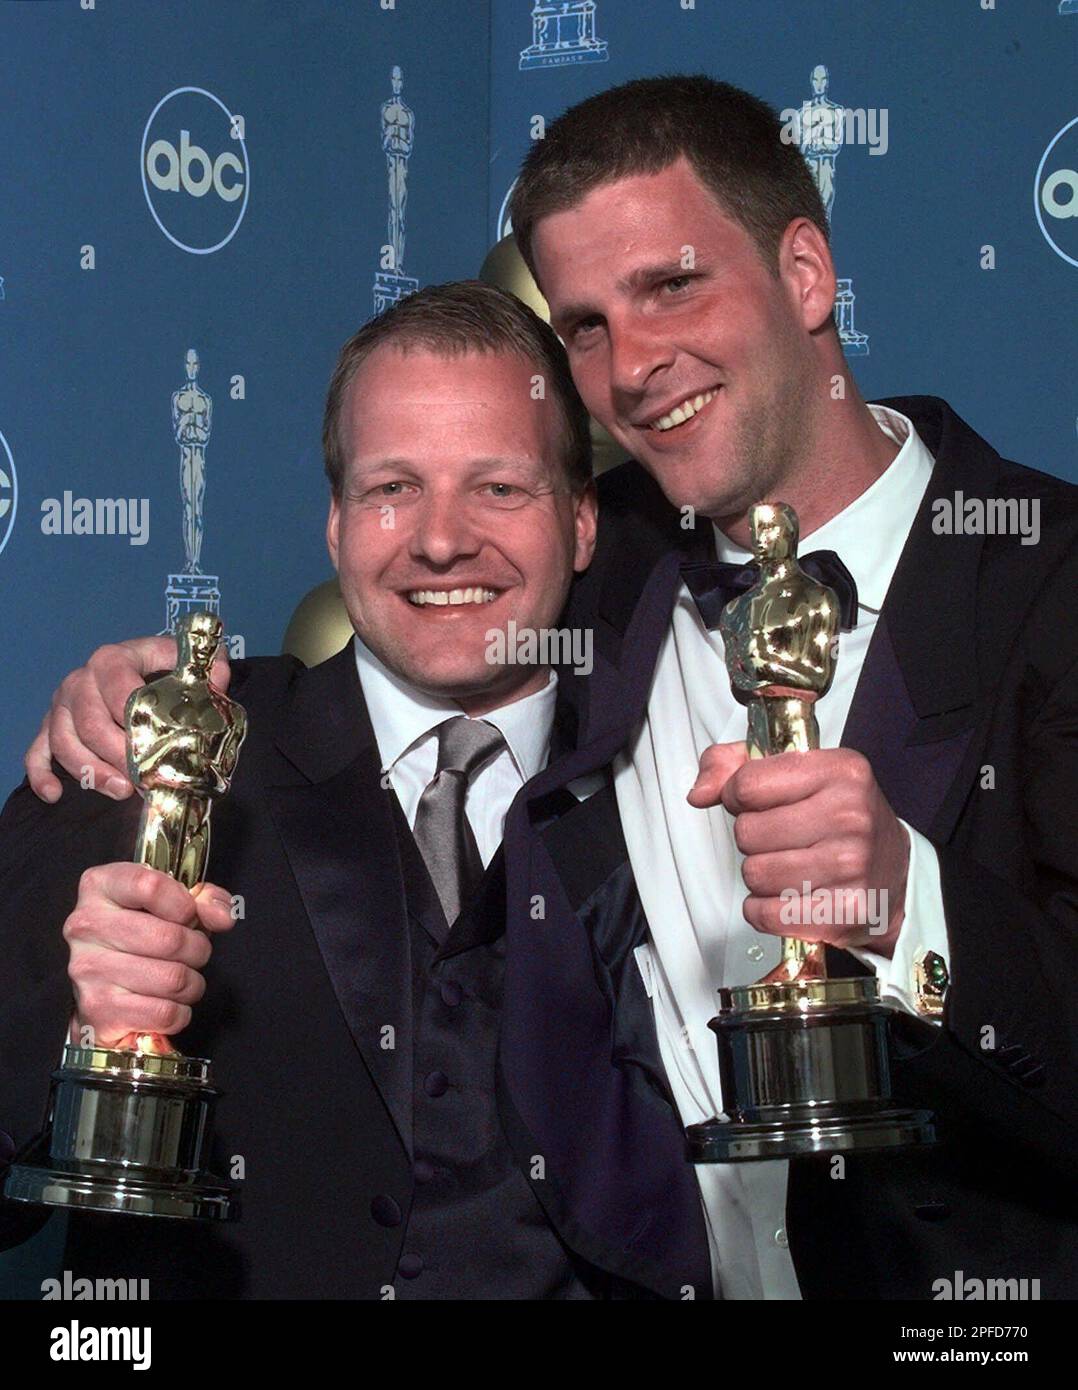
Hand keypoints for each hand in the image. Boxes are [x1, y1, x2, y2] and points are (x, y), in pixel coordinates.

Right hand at [25, 637, 231, 802]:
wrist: (140, 666)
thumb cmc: (163, 667)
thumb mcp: (188, 661)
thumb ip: (207, 670)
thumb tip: (217, 684)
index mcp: (112, 659)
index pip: (119, 688)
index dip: (137, 720)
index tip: (159, 746)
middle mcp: (80, 680)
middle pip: (90, 723)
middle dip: (119, 756)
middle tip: (146, 779)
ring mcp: (61, 705)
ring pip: (64, 742)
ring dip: (92, 771)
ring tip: (123, 791)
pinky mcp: (50, 727)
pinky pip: (36, 752)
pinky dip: (41, 775)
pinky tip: (56, 794)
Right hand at [64, 863, 235, 1047]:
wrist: (106, 995)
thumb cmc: (142, 940)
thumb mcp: (174, 905)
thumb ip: (205, 900)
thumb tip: (221, 916)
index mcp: (100, 887)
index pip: (150, 886)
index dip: (185, 905)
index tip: (189, 916)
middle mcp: (87, 925)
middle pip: (170, 939)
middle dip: (197, 950)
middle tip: (191, 953)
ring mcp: (88, 968)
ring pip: (173, 979)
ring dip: (191, 984)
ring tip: (178, 979)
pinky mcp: (97, 1009)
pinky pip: (165, 1012)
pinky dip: (179, 1012)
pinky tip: (165, 1003)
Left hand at [688, 742, 909, 955]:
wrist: (897, 876)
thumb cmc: (839, 820)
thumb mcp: (799, 773)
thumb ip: (734, 765)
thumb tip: (699, 792)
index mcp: (840, 771)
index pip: (748, 784)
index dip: (738, 796)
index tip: (755, 803)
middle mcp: (850, 815)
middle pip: (747, 833)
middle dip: (753, 838)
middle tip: (783, 839)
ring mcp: (851, 866)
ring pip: (754, 874)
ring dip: (760, 875)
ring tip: (790, 867)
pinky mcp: (844, 913)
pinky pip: (764, 915)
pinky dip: (764, 910)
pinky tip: (789, 897)